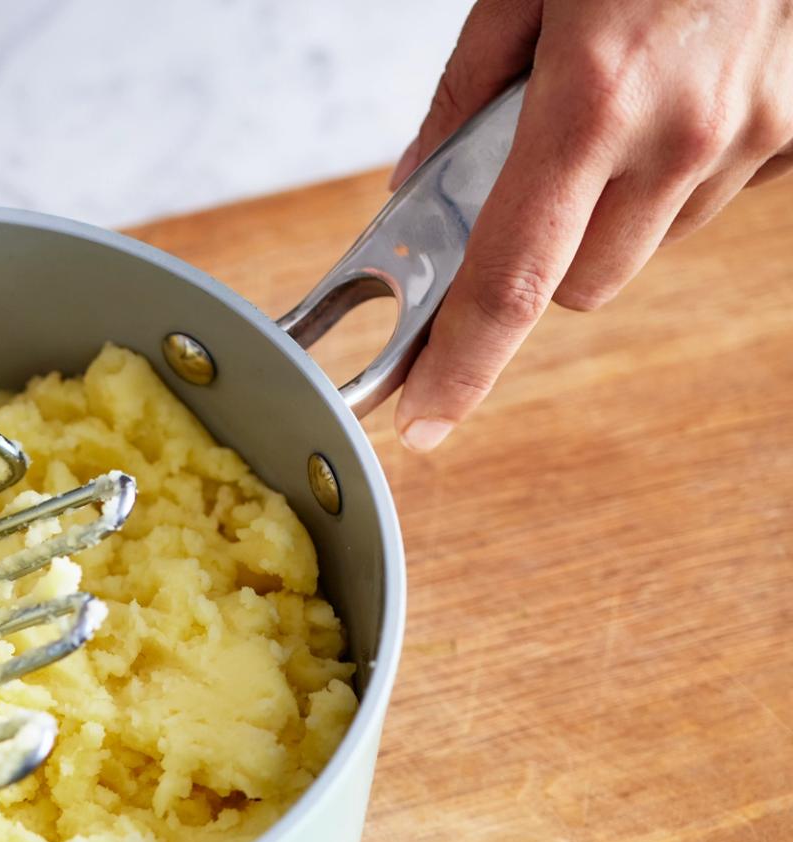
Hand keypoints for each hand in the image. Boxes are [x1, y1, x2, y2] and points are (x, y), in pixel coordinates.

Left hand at [389, 0, 792, 450]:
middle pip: (576, 287)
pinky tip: (675, 105)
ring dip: (610, 214)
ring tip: (614, 111)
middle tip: (530, 184)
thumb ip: (463, 97)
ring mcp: (749, 138)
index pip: (510, 280)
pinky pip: (714, 202)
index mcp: (590, 103)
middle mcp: (678, 137)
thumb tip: (419, 183)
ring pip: (644, 249)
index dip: (460, 363)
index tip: (423, 418)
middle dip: (538, 261)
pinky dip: (677, 178)